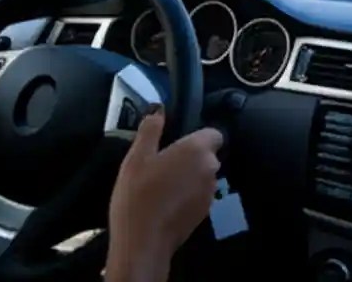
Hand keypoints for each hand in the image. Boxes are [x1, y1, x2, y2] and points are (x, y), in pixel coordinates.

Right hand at [106, 111, 222, 281]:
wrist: (143, 242)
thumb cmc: (138, 194)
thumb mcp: (136, 157)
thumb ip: (151, 129)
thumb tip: (159, 109)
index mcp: (198, 150)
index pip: (214, 133)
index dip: (199, 135)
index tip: (178, 141)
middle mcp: (210, 169)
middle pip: (207, 155)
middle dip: (190, 157)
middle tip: (162, 163)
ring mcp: (210, 193)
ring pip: (203, 176)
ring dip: (189, 176)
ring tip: (162, 183)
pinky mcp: (204, 214)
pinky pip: (198, 195)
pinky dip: (187, 195)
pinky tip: (165, 202)